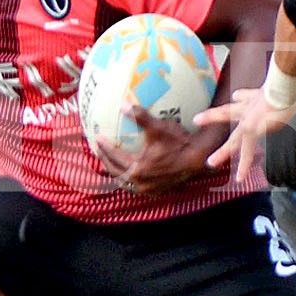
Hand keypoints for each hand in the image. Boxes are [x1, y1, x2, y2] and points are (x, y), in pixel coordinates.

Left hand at [91, 107, 220, 195]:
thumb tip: (123, 105)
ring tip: (112, 160)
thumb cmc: (179, 143)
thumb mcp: (159, 128)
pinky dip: (131, 177)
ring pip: (126, 181)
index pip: (114, 157)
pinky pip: (138, 184)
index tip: (98, 138)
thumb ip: (141, 117)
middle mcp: (140, 182)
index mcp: (137, 168)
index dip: (105, 147)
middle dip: (106, 160)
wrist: (198, 159)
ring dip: (117, 171)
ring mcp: (148, 188)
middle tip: (100, 149)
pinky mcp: (157, 190)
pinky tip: (132, 169)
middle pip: (116, 172)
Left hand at [198, 85, 295, 180]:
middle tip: (197, 120)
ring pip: (232, 138)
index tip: (234, 97)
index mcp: (260, 96)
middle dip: (213, 117)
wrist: (288, 86)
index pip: (245, 96)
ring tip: (210, 163)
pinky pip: (246, 152)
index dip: (240, 97)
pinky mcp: (253, 129)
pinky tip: (239, 178)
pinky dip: (244, 165)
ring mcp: (249, 119)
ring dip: (223, 151)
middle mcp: (250, 107)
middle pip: (228, 113)